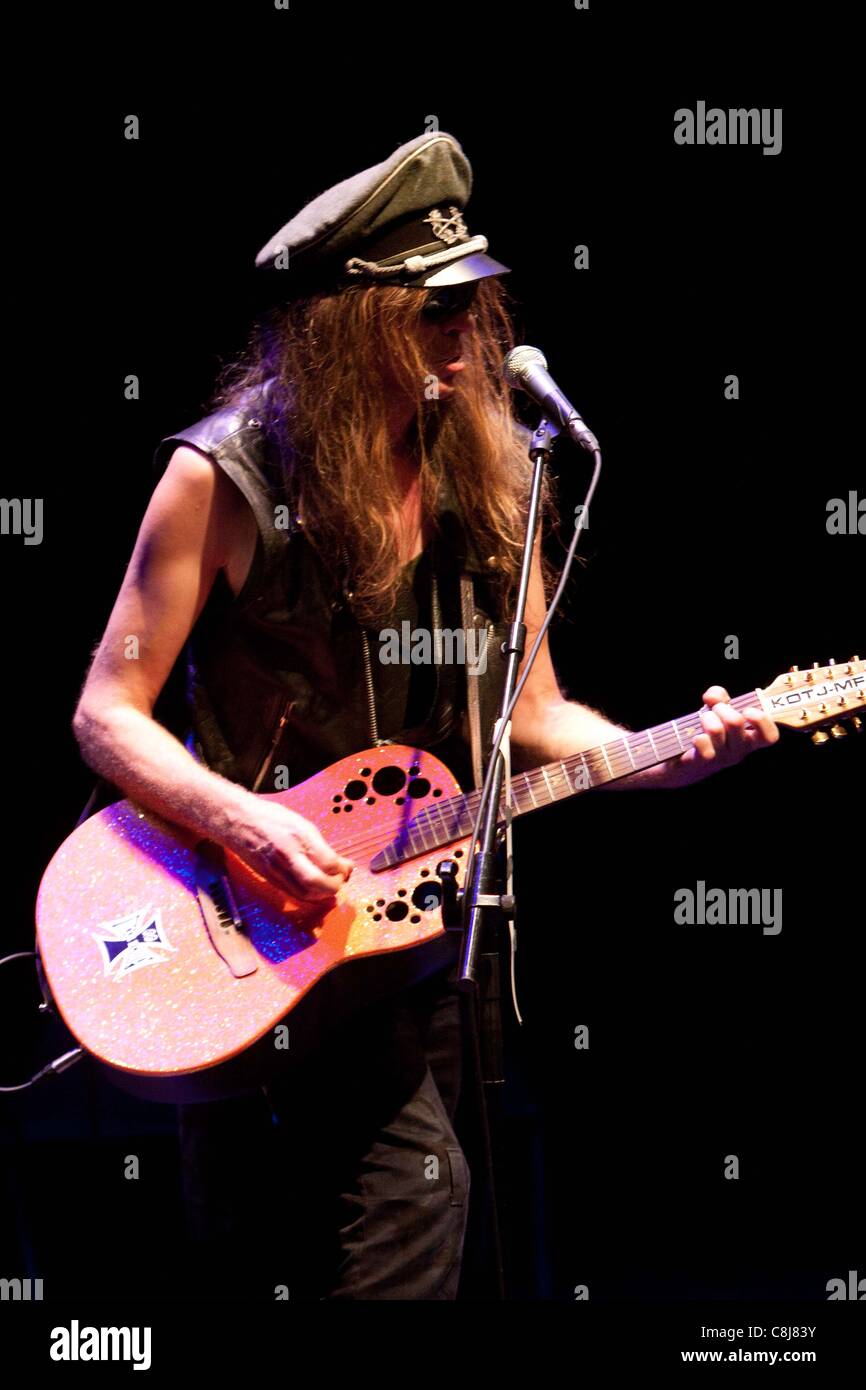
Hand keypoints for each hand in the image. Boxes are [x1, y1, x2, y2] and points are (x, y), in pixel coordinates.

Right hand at [226, 797, 353, 901]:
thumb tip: (339, 863)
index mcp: (298, 837)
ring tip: (330, 884)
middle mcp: (287, 856)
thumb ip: (320, 845)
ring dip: (322, 894)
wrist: (237, 821)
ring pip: (305, 894)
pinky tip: (315, 889)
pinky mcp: (270, 879)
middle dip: (334, 886)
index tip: (346, 866)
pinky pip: (293, 894)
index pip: (328, 863)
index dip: (341, 869)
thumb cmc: (269, 817)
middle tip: (341, 879)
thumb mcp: (301, 824)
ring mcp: (276, 870)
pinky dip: (308, 895)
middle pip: (316, 884)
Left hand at [676, 684, 779, 783]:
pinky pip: (703, 744)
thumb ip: (719, 696)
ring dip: (706, 717)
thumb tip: (713, 696)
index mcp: (749, 739)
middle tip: (713, 711)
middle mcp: (739, 751)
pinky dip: (697, 736)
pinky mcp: (702, 762)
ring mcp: (722, 759)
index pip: (770, 737)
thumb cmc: (707, 731)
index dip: (762, 721)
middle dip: (720, 707)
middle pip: (735, 721)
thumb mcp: (717, 710)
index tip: (747, 710)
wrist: (683, 761)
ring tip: (703, 721)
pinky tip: (696, 738)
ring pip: (716, 729)